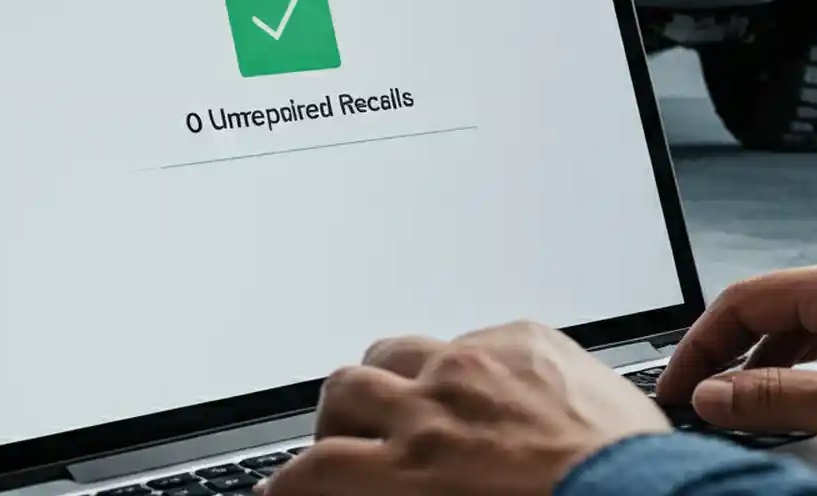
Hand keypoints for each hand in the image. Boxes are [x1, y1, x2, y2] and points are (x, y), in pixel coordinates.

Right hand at [261, 321, 669, 495]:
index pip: (308, 473)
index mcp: (407, 474)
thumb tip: (382, 489)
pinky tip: (489, 388)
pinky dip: (467, 362)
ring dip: (391, 377)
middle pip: (341, 391)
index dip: (286, 486)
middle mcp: (432, 410)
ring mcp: (479, 365)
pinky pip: (473, 337)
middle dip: (335, 421)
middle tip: (351, 443)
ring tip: (407, 399)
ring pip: (397, 348)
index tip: (289, 492)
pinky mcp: (529, 339)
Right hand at [656, 256, 816, 470]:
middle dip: (728, 352)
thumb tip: (714, 393)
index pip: (744, 301)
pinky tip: (803, 388)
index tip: (679, 382)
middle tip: (701, 394)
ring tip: (744, 399)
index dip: (700, 345)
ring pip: (804, 319)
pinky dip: (804, 359)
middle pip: (770, 305)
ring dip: (766, 357)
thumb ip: (775, 398)